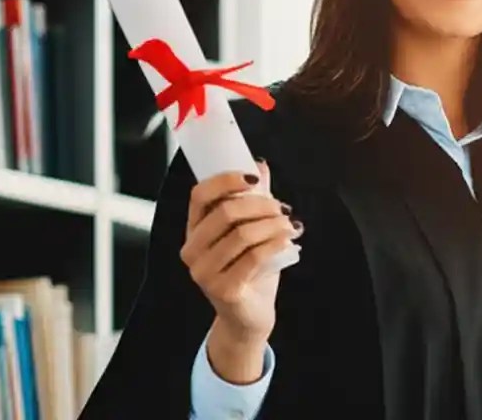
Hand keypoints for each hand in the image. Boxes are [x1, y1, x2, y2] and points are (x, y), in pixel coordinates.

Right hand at [180, 160, 301, 347]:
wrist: (249, 316)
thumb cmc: (249, 271)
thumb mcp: (251, 231)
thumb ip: (252, 199)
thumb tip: (259, 164)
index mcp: (194, 231)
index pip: (200, 195)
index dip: (226, 180)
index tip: (253, 177)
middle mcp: (192, 251)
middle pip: (225, 213)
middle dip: (260, 204)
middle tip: (281, 207)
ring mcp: (204, 273)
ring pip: (243, 234)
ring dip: (273, 224)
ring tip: (289, 224)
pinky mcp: (223, 290)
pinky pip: (254, 257)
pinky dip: (275, 243)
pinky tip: (288, 239)